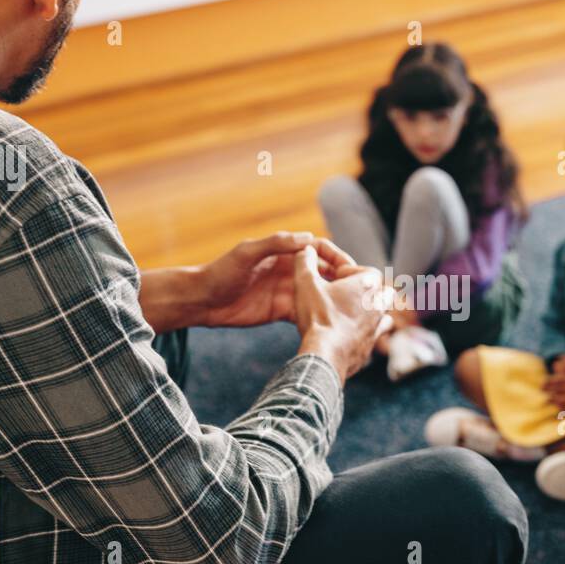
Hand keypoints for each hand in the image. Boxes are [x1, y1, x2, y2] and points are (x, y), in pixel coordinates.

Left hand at [196, 232, 354, 327]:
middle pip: (324, 272)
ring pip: (320, 293)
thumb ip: (276, 244)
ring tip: (354, 311)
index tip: (351, 269)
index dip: (337, 257)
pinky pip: (307, 312)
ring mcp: (287, 291)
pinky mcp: (282, 311)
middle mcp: (289, 270)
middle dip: (343, 280)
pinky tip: (333, 324)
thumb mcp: (247, 253)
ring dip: (336, 299)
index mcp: (284, 252)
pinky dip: (321, 316)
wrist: (202, 301)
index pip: (319, 249)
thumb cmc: (221, 272)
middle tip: (361, 293)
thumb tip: (308, 239)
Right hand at [294, 245, 390, 380]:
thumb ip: (305, 262)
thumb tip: (305, 250)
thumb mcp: (305, 283)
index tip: (333, 277)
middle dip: (367, 291)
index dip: (349, 272)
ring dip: (371, 312)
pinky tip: (350, 335)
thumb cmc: (318, 316)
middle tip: (345, 294)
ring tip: (350, 314)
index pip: (368, 271)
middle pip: (382, 291)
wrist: (325, 354)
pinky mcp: (370, 347)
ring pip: (383, 315)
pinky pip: (374, 336)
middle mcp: (379, 305)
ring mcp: (377, 328)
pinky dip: (365, 334)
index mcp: (368, 285)